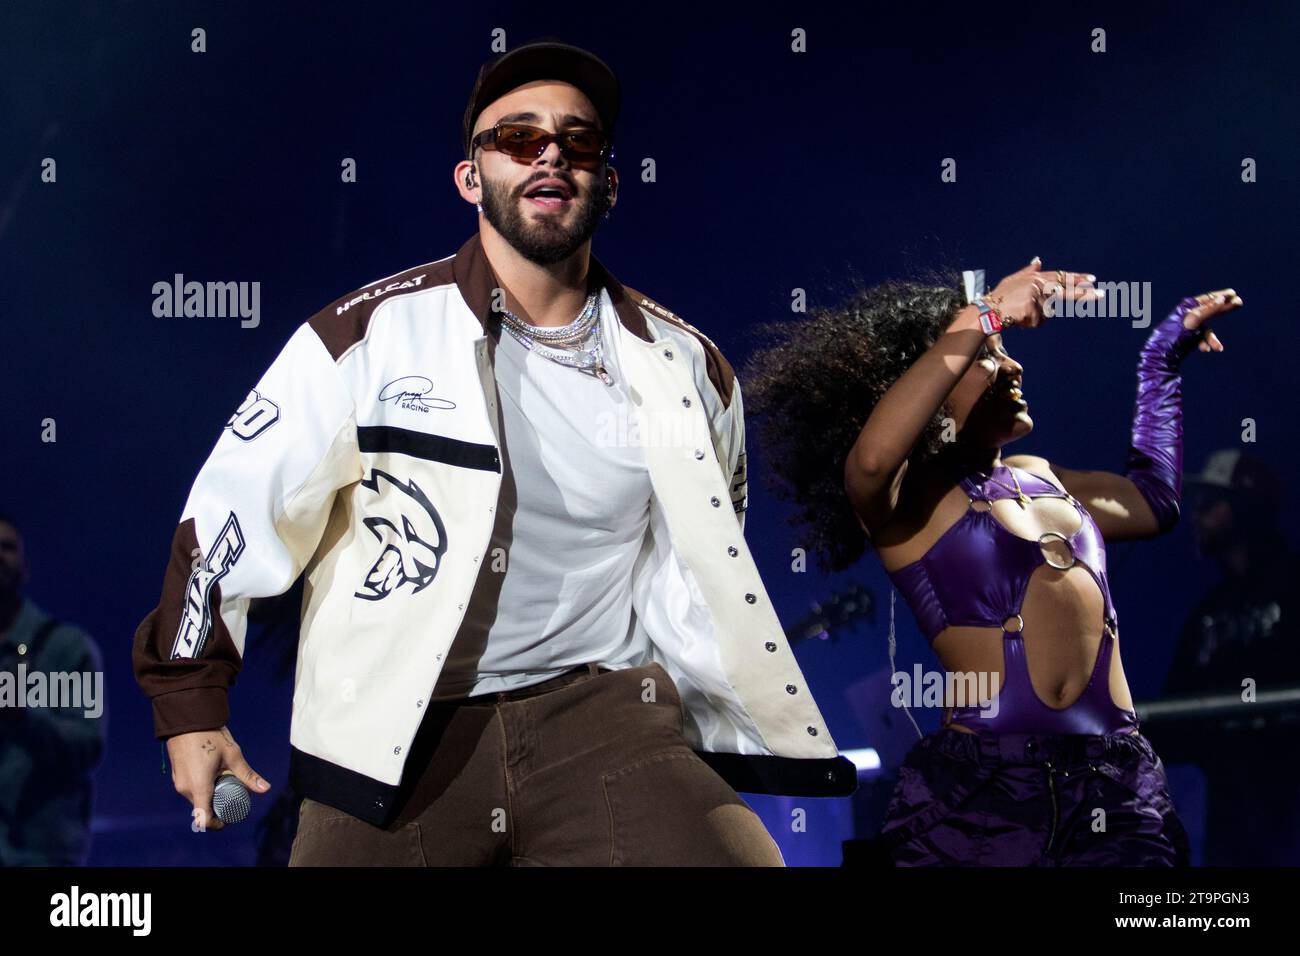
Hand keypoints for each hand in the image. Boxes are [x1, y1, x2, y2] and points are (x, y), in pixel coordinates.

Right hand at [166, 725, 269, 831]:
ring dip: (211, 795)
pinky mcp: (178, 775)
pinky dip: (203, 787)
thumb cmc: (210, 736)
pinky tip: (214, 774)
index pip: (203, 820)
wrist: (187, 718)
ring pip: (197, 798)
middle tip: (234, 795)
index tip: (228, 819)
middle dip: (218, 806)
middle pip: (203, 808)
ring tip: (226, 780)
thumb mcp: (233, 756)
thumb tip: (265, 789)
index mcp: (198, 787)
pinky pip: (191, 789)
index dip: (216, 824)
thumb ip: (247, 775)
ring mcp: (179, 782)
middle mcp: (185, 789)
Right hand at [983, 257, 1101, 328]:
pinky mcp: (1033, 310)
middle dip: (1085, 293)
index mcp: (1036, 277)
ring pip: (1046, 313)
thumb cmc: (1000, 297)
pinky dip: (1028, 322)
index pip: (1061, 277)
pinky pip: (1037, 321)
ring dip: (1034, 316)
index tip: (1091, 279)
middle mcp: (1038, 285)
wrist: (988, 310)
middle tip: (1102, 294)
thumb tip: (1039, 259)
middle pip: (1066, 290)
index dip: (1076, 278)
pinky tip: (1017, 319)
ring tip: (1018, 314)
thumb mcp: (1014, 280)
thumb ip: (1029, 271)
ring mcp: (1036, 298)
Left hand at [1180, 288, 1242, 351]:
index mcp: (1186, 309)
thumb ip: (1208, 310)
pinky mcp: (1188, 339)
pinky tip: (1208, 350)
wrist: (1161, 356)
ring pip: (1207, 330)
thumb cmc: (1174, 335)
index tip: (1233, 294)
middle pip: (1209, 311)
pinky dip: (1206, 343)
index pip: (1206, 299)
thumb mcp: (1193, 321)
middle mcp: (1187, 317)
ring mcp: (1188, 328)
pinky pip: (1202, 339)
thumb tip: (1222, 299)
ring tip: (1218, 348)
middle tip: (1239, 303)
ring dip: (1212, 338)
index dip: (1220, 296)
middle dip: (1223, 309)